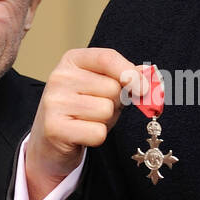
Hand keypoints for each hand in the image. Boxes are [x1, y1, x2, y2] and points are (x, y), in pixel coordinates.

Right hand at [24, 47, 147, 199]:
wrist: (51, 141)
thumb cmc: (82, 111)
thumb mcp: (103, 88)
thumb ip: (124, 79)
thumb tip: (148, 74)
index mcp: (72, 60)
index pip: (107, 58)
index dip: (131, 74)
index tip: (144, 89)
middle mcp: (59, 77)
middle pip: (112, 88)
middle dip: (115, 103)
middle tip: (98, 110)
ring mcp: (54, 102)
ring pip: (106, 110)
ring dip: (105, 122)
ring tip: (88, 121)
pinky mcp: (54, 127)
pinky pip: (97, 133)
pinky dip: (96, 137)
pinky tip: (82, 134)